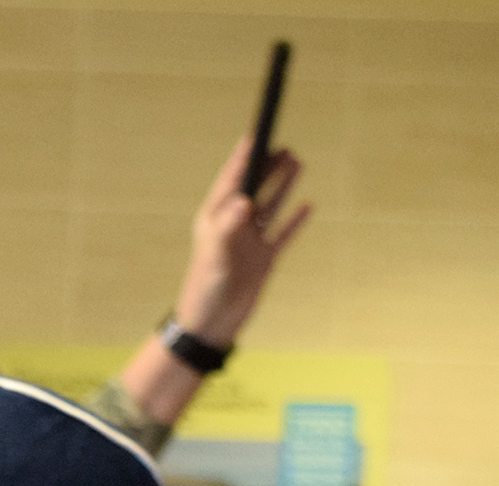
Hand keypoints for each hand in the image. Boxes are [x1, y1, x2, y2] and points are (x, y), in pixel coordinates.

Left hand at [175, 134, 311, 347]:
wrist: (211, 326)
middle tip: (283, 145)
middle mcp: (234, 226)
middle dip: (267, 166)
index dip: (243, 157)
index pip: (231, 180)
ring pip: (270, 205)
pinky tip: (307, 206)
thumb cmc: (204, 290)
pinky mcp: (263, 259)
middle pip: (253, 187)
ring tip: (296, 161)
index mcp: (216, 219)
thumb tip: (244, 200)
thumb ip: (228, 226)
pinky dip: (294, 220)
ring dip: (282, 184)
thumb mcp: (215, 255)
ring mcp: (250, 242)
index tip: (255, 133)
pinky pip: (282, 233)